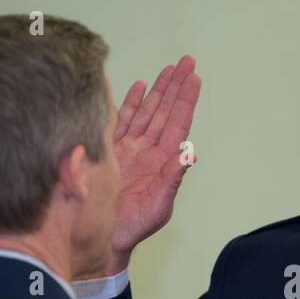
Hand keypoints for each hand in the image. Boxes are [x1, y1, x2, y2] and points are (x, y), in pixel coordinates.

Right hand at [107, 55, 201, 271]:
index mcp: (163, 161)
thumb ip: (172, 178)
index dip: (185, 100)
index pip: (178, 123)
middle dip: (175, 86)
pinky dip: (129, 102)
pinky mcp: (111, 151)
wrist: (105, 237)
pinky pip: (122, 121)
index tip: (194, 77)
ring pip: (146, 112)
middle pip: (165, 111)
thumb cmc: (134, 227)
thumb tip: (189, 154)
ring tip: (167, 68)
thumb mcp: (159, 205)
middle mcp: (149, 151)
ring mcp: (130, 149)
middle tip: (187, 61)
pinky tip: (137, 86)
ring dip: (157, 90)